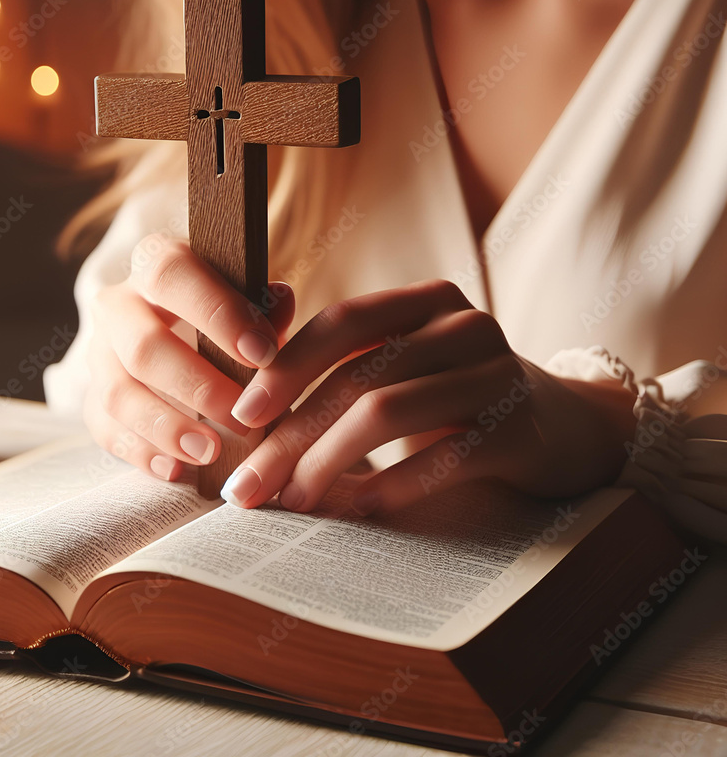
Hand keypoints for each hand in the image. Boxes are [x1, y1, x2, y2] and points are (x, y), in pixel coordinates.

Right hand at [84, 235, 294, 482]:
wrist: (177, 333)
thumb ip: (265, 307)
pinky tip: (176, 470)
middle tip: (244, 419)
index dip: (218, 314)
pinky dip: (141, 453)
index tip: (263, 354)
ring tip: (210, 452)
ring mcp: (99, 354)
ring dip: (166, 428)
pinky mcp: (92, 398)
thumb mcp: (244, 301)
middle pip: (142, 345)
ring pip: (118, 393)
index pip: (173, 276)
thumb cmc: (222, 315)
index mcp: (157, 265)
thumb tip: (282, 302)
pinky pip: (105, 429)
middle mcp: (118, 305)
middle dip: (197, 387)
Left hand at [221, 279, 637, 514]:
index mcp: (425, 301)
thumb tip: (249, 415)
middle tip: (249, 484)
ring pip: (386, 411)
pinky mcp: (519, 428)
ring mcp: (495, 373)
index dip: (284, 367)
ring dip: (327, 462)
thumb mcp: (409, 366)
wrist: (568, 427)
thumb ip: (346, 368)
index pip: (341, 322)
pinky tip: (356, 509)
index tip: (241, 416)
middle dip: (291, 433)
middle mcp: (462, 324)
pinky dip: (391, 485)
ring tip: (293, 501)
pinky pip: (441, 457)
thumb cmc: (460, 398)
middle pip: (355, 375)